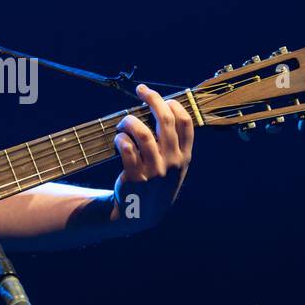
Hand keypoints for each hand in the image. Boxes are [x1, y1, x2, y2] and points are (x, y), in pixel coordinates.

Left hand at [111, 83, 193, 228]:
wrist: (141, 214)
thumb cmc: (157, 183)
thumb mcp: (175, 167)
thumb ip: (174, 144)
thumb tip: (163, 109)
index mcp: (184, 157)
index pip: (185, 122)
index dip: (173, 104)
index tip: (162, 98)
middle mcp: (172, 162)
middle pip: (164, 120)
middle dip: (152, 99)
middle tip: (141, 90)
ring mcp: (154, 170)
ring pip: (142, 132)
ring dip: (129, 121)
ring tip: (123, 123)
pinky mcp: (135, 176)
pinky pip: (126, 148)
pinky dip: (120, 139)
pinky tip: (118, 139)